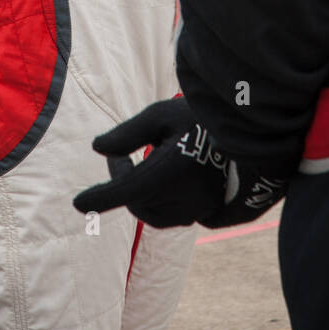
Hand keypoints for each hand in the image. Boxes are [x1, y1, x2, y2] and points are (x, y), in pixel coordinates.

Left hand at [73, 97, 285, 229]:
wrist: (251, 129)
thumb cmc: (201, 115)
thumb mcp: (162, 114)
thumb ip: (128, 133)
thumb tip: (98, 148)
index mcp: (170, 170)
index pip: (125, 191)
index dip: (100, 198)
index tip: (77, 203)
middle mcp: (184, 195)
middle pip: (137, 203)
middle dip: (120, 183)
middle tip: (118, 155)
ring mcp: (198, 206)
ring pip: (152, 214)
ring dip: (137, 196)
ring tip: (138, 163)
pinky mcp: (207, 209)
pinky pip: (171, 216)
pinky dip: (156, 202)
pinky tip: (157, 177)